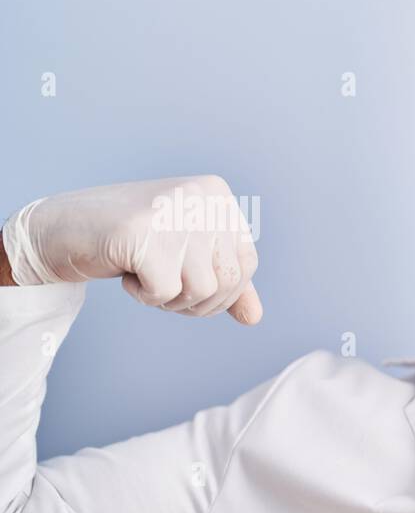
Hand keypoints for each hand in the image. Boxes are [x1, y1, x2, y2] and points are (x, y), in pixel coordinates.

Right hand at [1, 175, 261, 322]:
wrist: (62, 227)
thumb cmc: (132, 242)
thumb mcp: (186, 256)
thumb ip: (223, 283)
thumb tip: (254, 318)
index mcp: (216, 194)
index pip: (247, 263)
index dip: (223, 292)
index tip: (190, 288)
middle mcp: (199, 196)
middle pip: (228, 280)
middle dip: (199, 302)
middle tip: (165, 290)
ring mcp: (171, 211)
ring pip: (202, 290)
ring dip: (172, 300)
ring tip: (146, 279)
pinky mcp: (142, 233)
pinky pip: (166, 291)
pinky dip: (146, 296)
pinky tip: (128, 275)